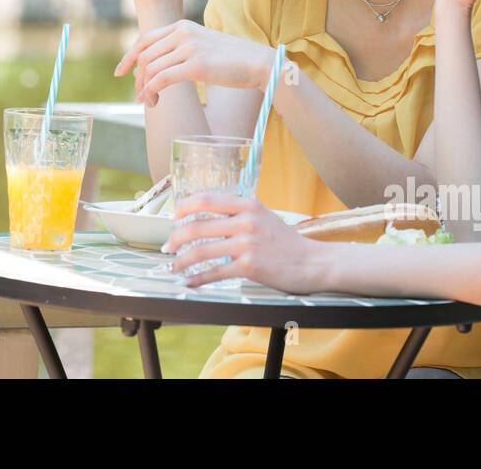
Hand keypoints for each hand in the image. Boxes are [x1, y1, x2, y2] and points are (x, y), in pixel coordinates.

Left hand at [115, 19, 274, 105]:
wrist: (258, 62)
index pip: (145, 39)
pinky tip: (154, 100)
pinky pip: (163, 79)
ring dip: (145, 88)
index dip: (129, 56)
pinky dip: (153, 91)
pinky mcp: (196, 65)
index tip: (121, 72)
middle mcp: (183, 32)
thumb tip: (156, 68)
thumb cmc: (231, 59)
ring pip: (151, 68)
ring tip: (150, 101)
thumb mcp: (202, 45)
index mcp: (182, 25)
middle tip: (140, 95)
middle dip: (137, 78)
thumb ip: (181, 48)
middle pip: (145, 55)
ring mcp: (189, 47)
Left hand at [163, 193, 330, 291]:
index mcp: (248, 204)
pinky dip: (198, 278)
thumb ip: (238, 214)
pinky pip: (215, 272)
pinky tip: (190, 281)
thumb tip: (207, 218)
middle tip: (168, 246)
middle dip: (176, 238)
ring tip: (174, 266)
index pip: (206, 199)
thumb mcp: (263, 216)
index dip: (184, 207)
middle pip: (198, 226)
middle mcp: (246, 221)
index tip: (173, 217)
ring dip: (182, 260)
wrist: (312, 262)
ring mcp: (247, 244)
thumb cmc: (286, 242)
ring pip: (202, 251)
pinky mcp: (250, 266)